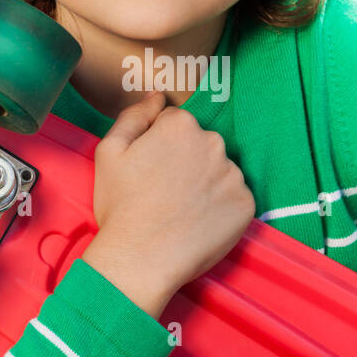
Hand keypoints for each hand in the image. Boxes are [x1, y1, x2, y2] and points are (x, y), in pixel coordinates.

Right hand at [86, 91, 255, 316]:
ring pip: (219, 172)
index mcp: (180, 125)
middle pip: (201, 145)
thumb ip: (134, 115)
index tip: (150, 172)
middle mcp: (213, 143)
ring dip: (206, 185)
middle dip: (186, 162)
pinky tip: (198, 223)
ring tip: (181, 211)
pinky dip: (221, 209)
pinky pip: (234, 199)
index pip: (175, 125)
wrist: (141, 259)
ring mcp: (233, 174)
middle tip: (164, 193)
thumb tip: (157, 97)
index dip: (159, 147)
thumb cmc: (121, 206)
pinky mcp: (246, 205)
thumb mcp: (109, 151)